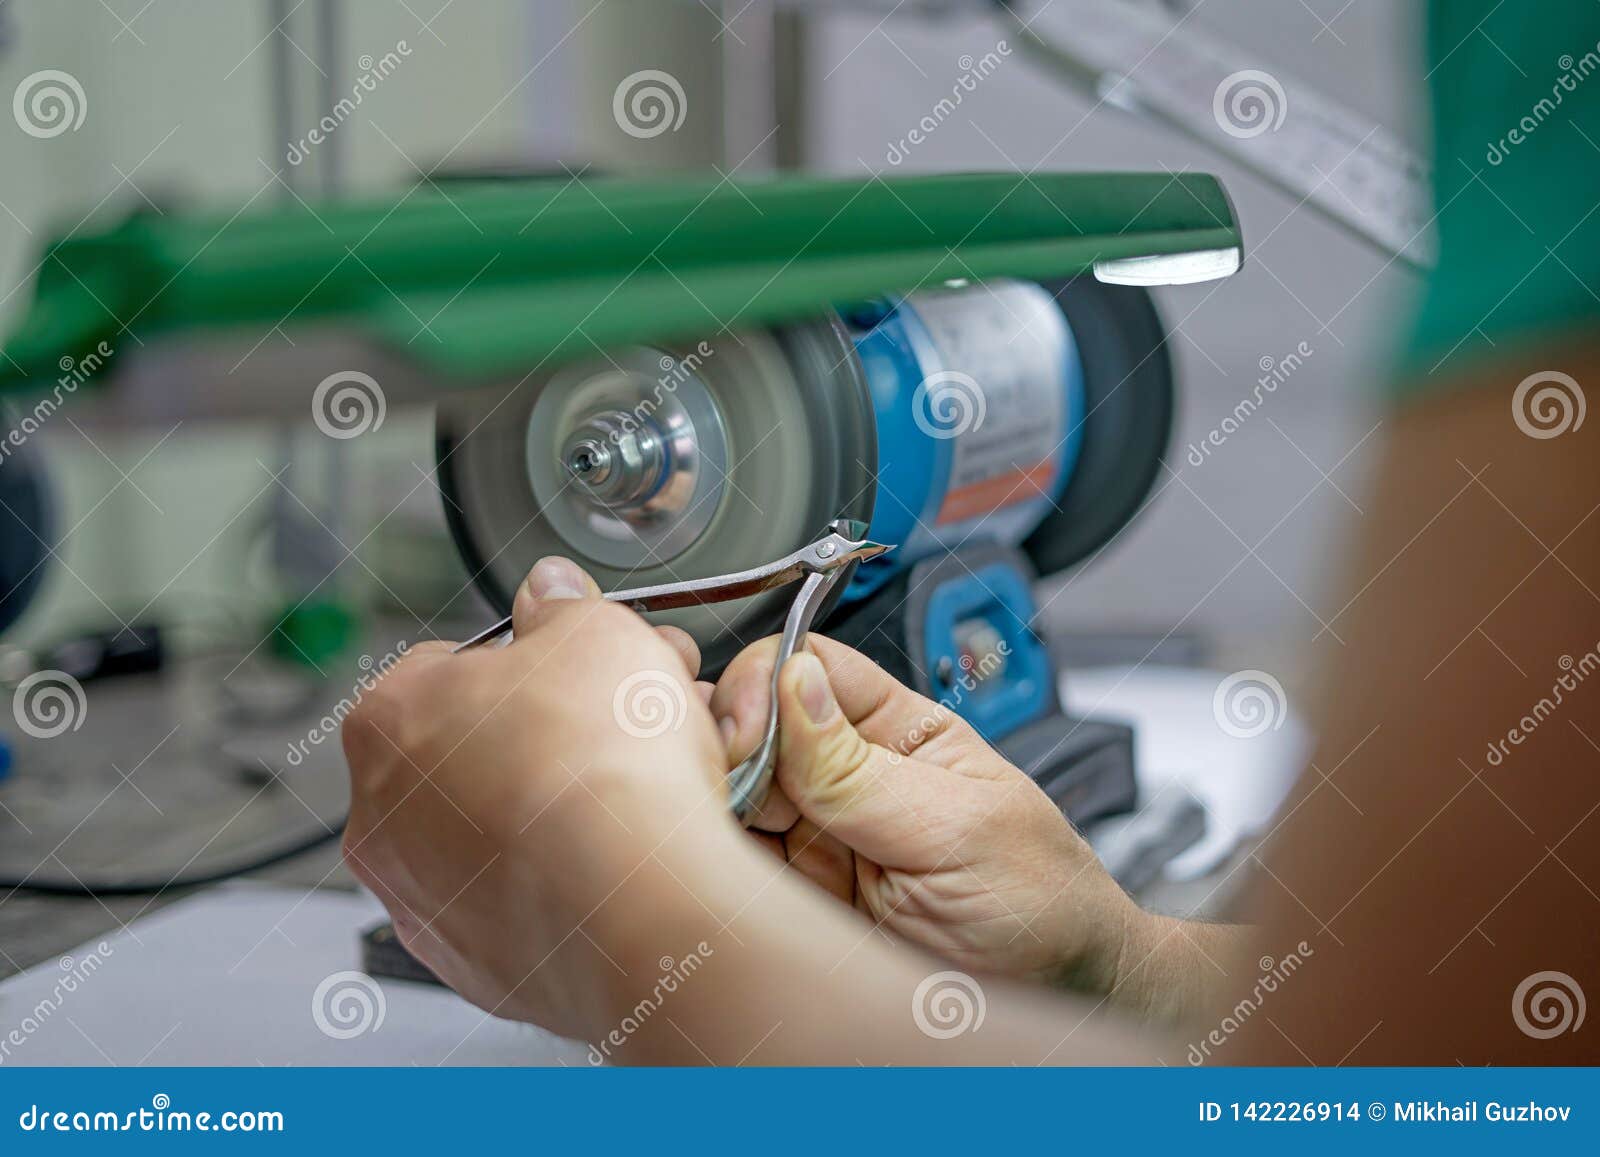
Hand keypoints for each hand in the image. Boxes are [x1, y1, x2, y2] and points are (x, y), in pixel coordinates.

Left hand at [340, 557, 746, 1038]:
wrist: (635, 904)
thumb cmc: (602, 764)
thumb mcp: (597, 630)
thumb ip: (563, 606)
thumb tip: (552, 594)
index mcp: (388, 720)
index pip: (449, 669)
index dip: (528, 664)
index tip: (576, 670)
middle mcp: (383, 818)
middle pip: (472, 756)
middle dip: (544, 738)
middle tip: (620, 729)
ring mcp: (424, 903)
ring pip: (496, 838)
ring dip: (555, 814)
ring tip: (635, 802)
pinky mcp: (475, 968)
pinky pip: (523, 909)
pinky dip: (566, 887)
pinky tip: (620, 868)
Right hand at [712, 635, 1186, 1010]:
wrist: (1061, 1002)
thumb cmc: (1042, 904)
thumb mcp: (959, 827)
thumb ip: (861, 767)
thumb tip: (788, 681)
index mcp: (894, 731)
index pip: (804, 666)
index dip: (762, 684)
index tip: (746, 729)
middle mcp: (843, 777)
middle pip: (748, 730)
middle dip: (728, 753)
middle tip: (733, 795)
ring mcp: (812, 839)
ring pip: (726, 799)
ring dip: (714, 812)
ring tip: (732, 841)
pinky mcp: (791, 901)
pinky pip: (730, 872)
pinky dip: (715, 872)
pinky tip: (729, 879)